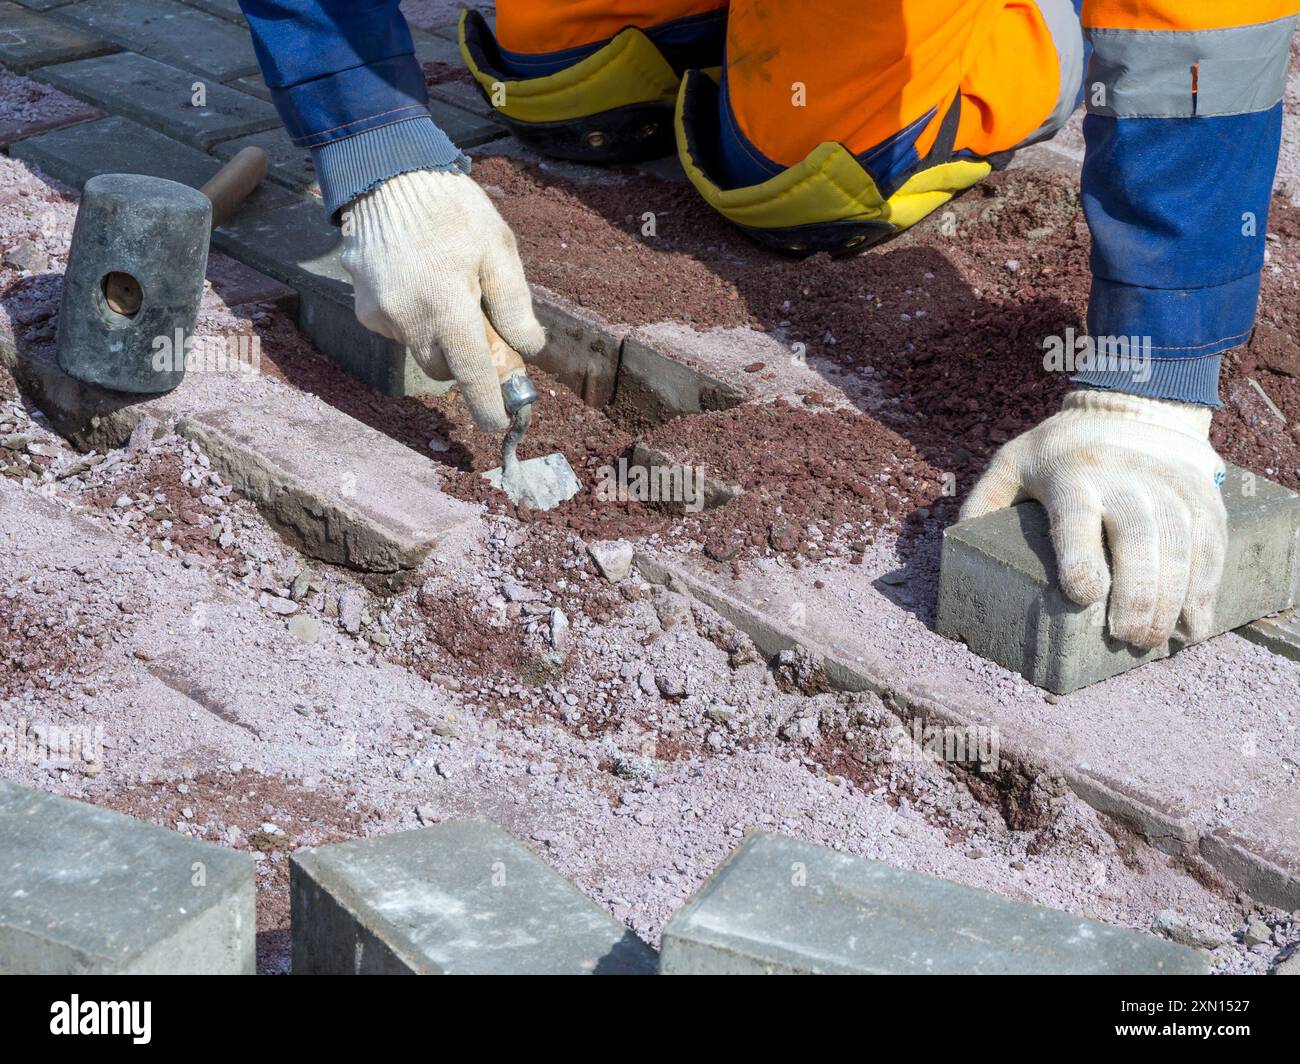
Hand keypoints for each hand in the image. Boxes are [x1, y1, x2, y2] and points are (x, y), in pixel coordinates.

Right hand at [340, 169, 544, 431]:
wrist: (384, 173)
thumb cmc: (450, 208)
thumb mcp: (498, 247)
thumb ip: (514, 303)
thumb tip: (527, 348)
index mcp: (445, 302)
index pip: (470, 372)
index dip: (487, 403)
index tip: (500, 425)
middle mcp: (407, 317)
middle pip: (445, 368)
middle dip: (467, 362)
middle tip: (486, 329)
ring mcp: (380, 316)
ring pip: (422, 351)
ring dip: (441, 338)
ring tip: (449, 290)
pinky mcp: (365, 310)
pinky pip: (401, 333)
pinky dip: (418, 322)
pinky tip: (421, 284)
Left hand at [960, 390, 1226, 649]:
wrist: (1131, 409)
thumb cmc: (1057, 453)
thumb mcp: (1010, 465)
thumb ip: (984, 504)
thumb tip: (960, 548)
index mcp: (1070, 472)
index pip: (1077, 515)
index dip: (1081, 555)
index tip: (1083, 596)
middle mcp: (1124, 475)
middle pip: (1138, 535)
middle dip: (1137, 591)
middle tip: (1126, 638)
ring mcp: (1166, 481)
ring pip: (1180, 540)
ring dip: (1174, 596)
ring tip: (1155, 641)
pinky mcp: (1200, 491)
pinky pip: (1210, 539)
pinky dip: (1207, 584)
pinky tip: (1194, 623)